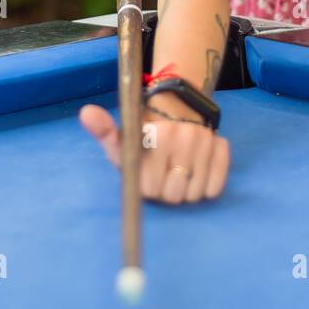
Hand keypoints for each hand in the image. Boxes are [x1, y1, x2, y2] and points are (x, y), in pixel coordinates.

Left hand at [78, 93, 230, 203]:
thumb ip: (104, 130)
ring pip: (194, 195)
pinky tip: (197, 175)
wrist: (175, 113)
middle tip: (164, 174)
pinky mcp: (222, 148)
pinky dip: (206, 187)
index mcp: (157, 134)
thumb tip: (87, 113)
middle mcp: (184, 136)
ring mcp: (205, 141)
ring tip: (179, 173)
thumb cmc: (143, 138)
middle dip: (166, 191)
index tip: (147, 174)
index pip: (149, 188)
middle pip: (174, 195)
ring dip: (186, 191)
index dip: (147, 186)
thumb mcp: (122, 136)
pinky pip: (215, 187)